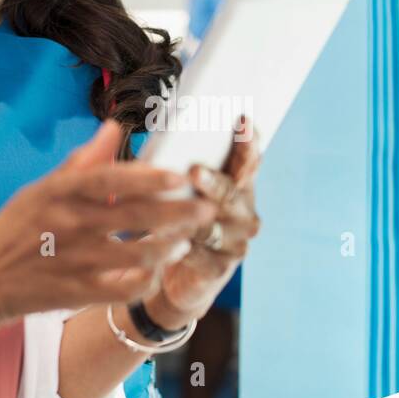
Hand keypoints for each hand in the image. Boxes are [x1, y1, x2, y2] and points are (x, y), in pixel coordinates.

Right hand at [0, 120, 217, 323]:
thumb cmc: (15, 229)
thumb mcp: (41, 188)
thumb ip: (83, 160)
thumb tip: (115, 127)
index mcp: (59, 193)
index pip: (111, 180)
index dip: (150, 179)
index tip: (181, 176)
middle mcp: (69, 225)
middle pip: (137, 218)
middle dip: (180, 214)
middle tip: (207, 210)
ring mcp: (75, 262)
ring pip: (139, 256)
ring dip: (170, 248)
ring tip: (187, 241)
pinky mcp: (77, 293)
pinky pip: (124, 289)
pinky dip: (145, 280)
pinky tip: (157, 271)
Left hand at [146, 116, 262, 328]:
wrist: (177, 276)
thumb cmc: (177, 221)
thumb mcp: (181, 190)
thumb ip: (179, 164)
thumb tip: (149, 123)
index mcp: (238, 183)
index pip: (249, 158)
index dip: (249, 141)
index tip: (243, 121)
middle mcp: (244, 210)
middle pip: (233, 191)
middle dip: (214, 181)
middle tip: (194, 172)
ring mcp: (236, 241)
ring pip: (215, 225)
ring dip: (191, 218)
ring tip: (169, 212)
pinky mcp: (220, 268)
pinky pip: (201, 255)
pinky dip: (181, 247)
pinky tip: (163, 242)